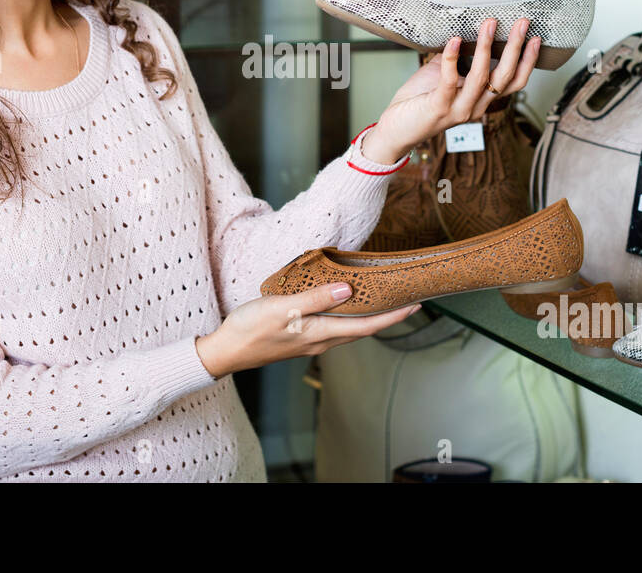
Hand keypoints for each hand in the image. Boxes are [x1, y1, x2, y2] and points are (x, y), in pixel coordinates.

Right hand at [194, 283, 419, 377]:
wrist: (225, 352)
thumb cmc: (250, 329)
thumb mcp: (282, 308)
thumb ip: (315, 299)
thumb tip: (348, 290)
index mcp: (320, 333)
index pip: (366, 326)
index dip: (394, 316)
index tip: (416, 305)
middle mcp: (320, 341)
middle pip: (362, 328)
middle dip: (387, 316)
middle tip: (407, 299)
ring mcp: (310, 341)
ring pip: (348, 328)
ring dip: (368, 316)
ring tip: (382, 299)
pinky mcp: (300, 337)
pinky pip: (333, 327)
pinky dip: (347, 315)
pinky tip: (344, 303)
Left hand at [360, 17, 540, 163]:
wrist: (396, 130)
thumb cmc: (418, 102)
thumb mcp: (442, 76)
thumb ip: (455, 60)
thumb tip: (462, 33)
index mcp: (480, 100)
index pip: (513, 82)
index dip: (527, 61)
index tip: (535, 38)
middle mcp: (476, 106)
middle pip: (505, 77)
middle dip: (516, 48)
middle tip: (522, 24)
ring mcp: (459, 109)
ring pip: (482, 77)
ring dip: (486, 47)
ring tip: (489, 24)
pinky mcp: (439, 108)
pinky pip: (449, 81)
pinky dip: (451, 59)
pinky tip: (453, 40)